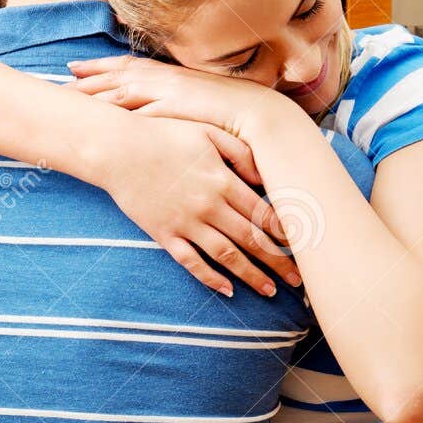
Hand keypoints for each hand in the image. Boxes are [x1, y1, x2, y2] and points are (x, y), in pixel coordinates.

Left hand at [69, 54, 282, 141]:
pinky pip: (138, 112)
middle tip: (62, 79)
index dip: (99, 67)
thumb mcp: (203, 104)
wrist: (262, 118)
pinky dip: (117, 114)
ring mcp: (169, 93)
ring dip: (95, 95)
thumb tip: (166, 111)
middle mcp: (167, 79)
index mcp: (173, 74)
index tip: (75, 67)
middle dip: (88, 77)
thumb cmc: (236, 116)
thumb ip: (181, 103)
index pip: (128, 66)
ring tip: (68, 100)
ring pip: (122, 92)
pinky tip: (96, 121)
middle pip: (117, 75)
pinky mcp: (174, 111)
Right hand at [91, 108, 300, 297]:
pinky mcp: (165, 234)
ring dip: (251, 275)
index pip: (263, 213)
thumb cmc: (164, 134)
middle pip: (251, 240)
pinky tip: (228, 290)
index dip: (286, 233)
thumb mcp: (208, 132)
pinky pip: (191, 263)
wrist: (117, 148)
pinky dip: (210, 279)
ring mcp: (186, 223)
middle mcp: (209, 206)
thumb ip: (240, 153)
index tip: (305, 248)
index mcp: (223, 180)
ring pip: (226, 256)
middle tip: (299, 281)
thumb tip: (265, 177)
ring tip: (271, 290)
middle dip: (278, 262)